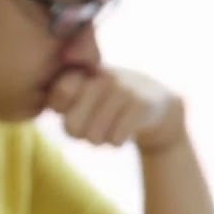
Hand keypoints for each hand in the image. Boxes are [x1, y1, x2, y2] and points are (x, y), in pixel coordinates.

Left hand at [46, 67, 185, 151]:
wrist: (156, 104)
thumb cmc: (106, 104)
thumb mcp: (80, 97)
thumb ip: (59, 100)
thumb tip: (59, 112)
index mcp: (82, 72)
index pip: (57, 99)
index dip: (65, 113)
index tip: (77, 110)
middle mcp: (100, 76)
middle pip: (71, 126)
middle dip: (81, 134)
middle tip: (94, 125)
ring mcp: (121, 88)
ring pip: (93, 138)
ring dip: (102, 139)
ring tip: (111, 125)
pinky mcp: (140, 103)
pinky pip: (115, 140)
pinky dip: (117, 142)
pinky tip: (125, 129)